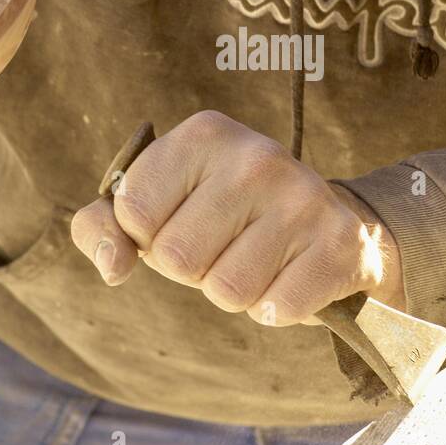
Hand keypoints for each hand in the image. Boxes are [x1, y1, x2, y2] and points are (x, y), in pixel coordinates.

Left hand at [70, 110, 403, 325]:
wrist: (336, 227)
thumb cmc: (227, 218)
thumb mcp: (161, 205)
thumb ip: (106, 226)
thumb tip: (111, 267)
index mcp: (204, 134)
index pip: (133, 212)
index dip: (147, 235)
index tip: (179, 221)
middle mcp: (256, 156)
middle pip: (176, 257)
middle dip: (192, 270)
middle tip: (225, 246)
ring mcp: (302, 198)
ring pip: (226, 290)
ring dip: (235, 293)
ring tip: (259, 261)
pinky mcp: (339, 243)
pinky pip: (275, 310)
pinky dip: (276, 309)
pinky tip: (290, 278)